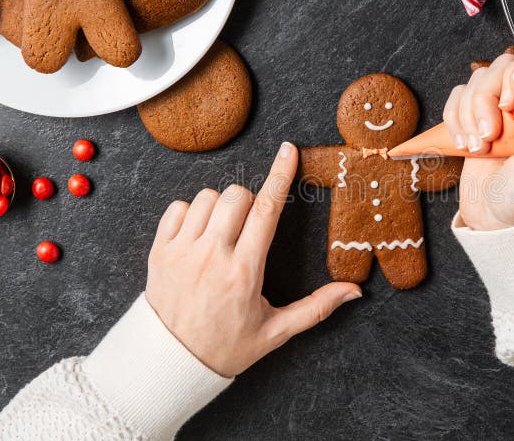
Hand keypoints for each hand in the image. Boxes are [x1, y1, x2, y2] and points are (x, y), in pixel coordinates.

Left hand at [145, 142, 361, 377]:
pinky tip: (198, 236)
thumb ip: (316, 308)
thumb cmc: (225, 347)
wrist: (170, 363)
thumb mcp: (275, 331)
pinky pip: (177, 207)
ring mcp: (182, 251)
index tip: (289, 151)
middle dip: (250, 201)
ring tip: (223, 235)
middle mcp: (212, 256)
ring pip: (207, 197)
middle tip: (249, 229)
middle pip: (237, 195)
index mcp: (244, 272)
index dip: (281, 175)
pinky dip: (191, 213)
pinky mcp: (159, 251)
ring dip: (221, 207)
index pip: (267, 210)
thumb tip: (354, 292)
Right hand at [444, 42, 513, 230]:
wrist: (497, 220)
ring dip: (471, 113)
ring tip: (479, 146)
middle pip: (505, 63)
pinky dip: (455, 118)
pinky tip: (466, 144)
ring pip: (479, 78)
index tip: (512, 106)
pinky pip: (458, 94)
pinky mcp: (477, 114)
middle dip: (489, 99)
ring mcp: (504, 105)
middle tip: (491, 134)